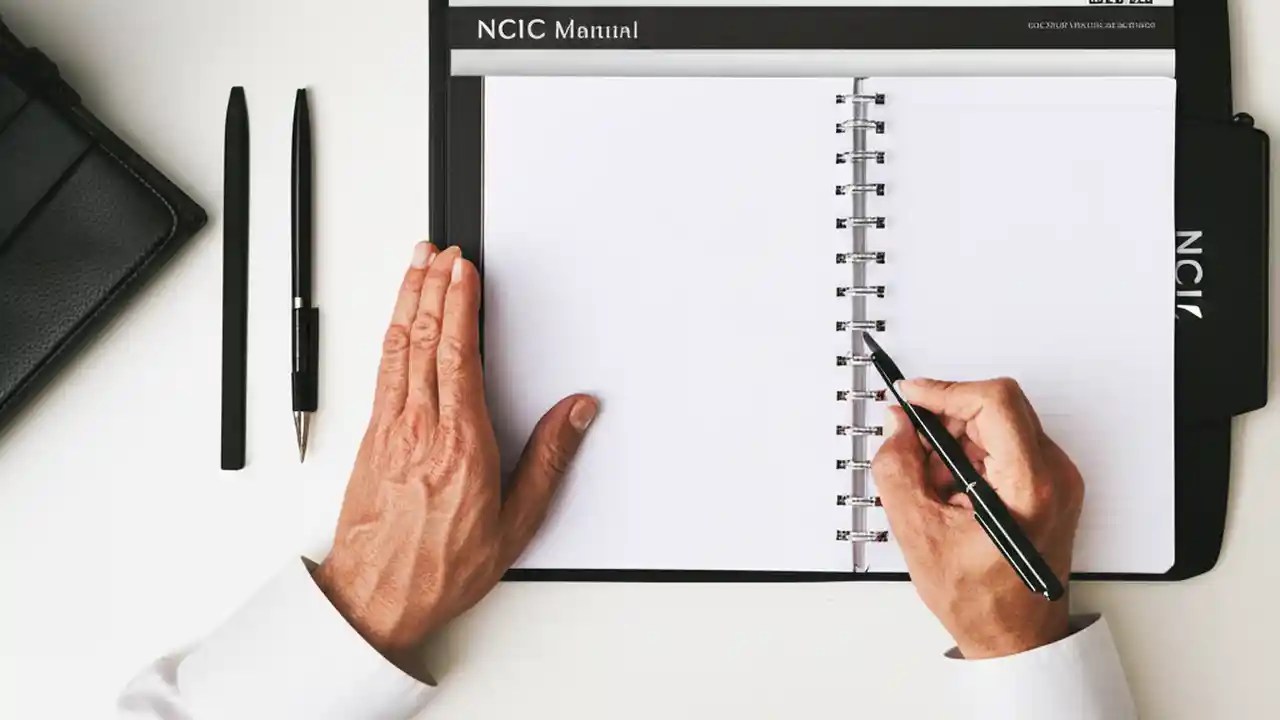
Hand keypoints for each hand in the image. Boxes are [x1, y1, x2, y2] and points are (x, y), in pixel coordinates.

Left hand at [315, 242, 596, 666]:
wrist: (377, 597)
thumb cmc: (441, 566)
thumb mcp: (516, 522)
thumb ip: (549, 460)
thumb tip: (577, 414)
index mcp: (461, 443)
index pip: (459, 353)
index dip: (460, 303)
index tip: (464, 269)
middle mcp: (421, 428)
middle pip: (425, 339)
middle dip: (432, 286)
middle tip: (439, 251)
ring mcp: (391, 429)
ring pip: (398, 348)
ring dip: (406, 301)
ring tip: (415, 267)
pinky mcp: (372, 439)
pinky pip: (382, 372)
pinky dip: (391, 336)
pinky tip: (397, 322)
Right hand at [872, 378, 1083, 659]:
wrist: (1017, 638)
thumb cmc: (982, 601)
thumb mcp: (919, 533)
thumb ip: (899, 469)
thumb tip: (897, 428)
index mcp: (1030, 486)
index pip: (994, 403)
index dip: (945, 391)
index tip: (912, 396)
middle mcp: (1054, 476)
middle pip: (996, 408)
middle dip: (946, 421)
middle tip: (912, 445)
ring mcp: (1056, 479)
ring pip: (998, 425)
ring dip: (956, 443)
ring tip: (932, 486)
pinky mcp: (1049, 485)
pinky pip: (1005, 447)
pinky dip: (970, 459)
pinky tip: (950, 495)